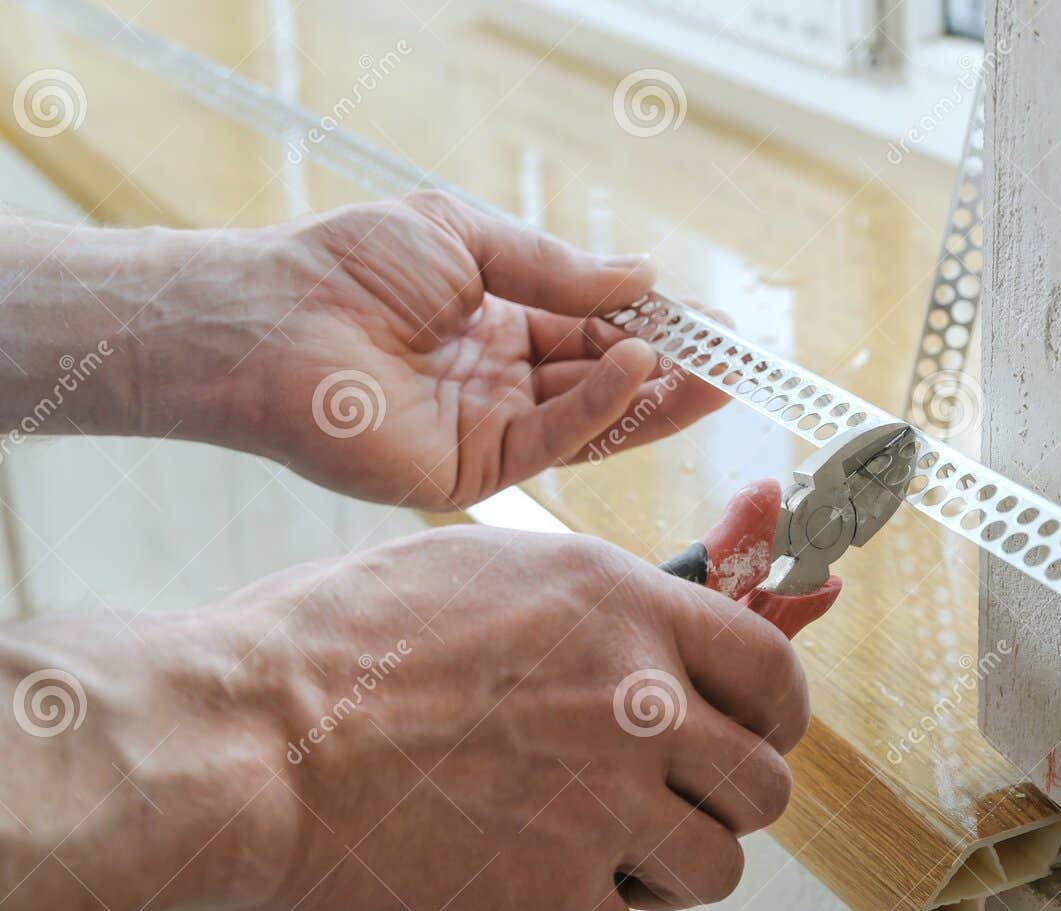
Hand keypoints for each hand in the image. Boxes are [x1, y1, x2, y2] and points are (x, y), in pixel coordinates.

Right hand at [220, 526, 806, 910]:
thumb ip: (577, 613)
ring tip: (593, 871)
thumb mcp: (476, 576)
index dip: (775, 719)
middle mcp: (636, 700)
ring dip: (660, 883)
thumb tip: (627, 641)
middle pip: (763, 788)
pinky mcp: (556, 895)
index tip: (752, 742)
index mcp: (621, 608)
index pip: (772, 671)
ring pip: (714, 873)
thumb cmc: (326, 653)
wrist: (242, 741)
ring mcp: (604, 801)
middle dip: (721, 812)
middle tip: (662, 818)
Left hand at [232, 192, 728, 507]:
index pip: (592, 330)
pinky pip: (555, 437)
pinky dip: (600, 405)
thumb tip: (641, 277)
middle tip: (733, 359)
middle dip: (669, 367)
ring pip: (592, 417)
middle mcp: (500, 380)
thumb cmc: (348, 266)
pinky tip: (637, 366)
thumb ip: (556, 269)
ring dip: (653, 394)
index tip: (709, 321)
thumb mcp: (466, 238)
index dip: (651, 324)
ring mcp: (491, 427)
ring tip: (713, 372)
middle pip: (604, 379)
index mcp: (495, 323)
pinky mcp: (476, 467)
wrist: (273, 321)